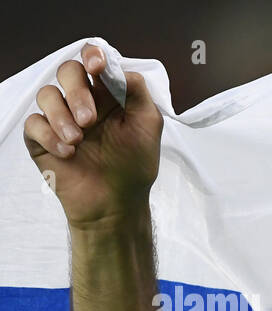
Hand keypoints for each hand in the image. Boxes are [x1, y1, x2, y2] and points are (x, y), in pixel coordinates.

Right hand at [23, 43, 162, 227]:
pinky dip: (49, 136)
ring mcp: (60, 118)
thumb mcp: (148, 125)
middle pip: (68, 71)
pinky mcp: (42, 138)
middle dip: (77, 92)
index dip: (92, 56)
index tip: (97, 68)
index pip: (94, 61)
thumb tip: (119, 67)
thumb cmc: (134, 165)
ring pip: (46, 94)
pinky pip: (34, 123)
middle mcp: (82, 101)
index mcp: (108, 94)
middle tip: (90, 120)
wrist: (117, 203)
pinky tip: (68, 153)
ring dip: (62, 116)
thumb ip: (137, 91)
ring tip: (79, 141)